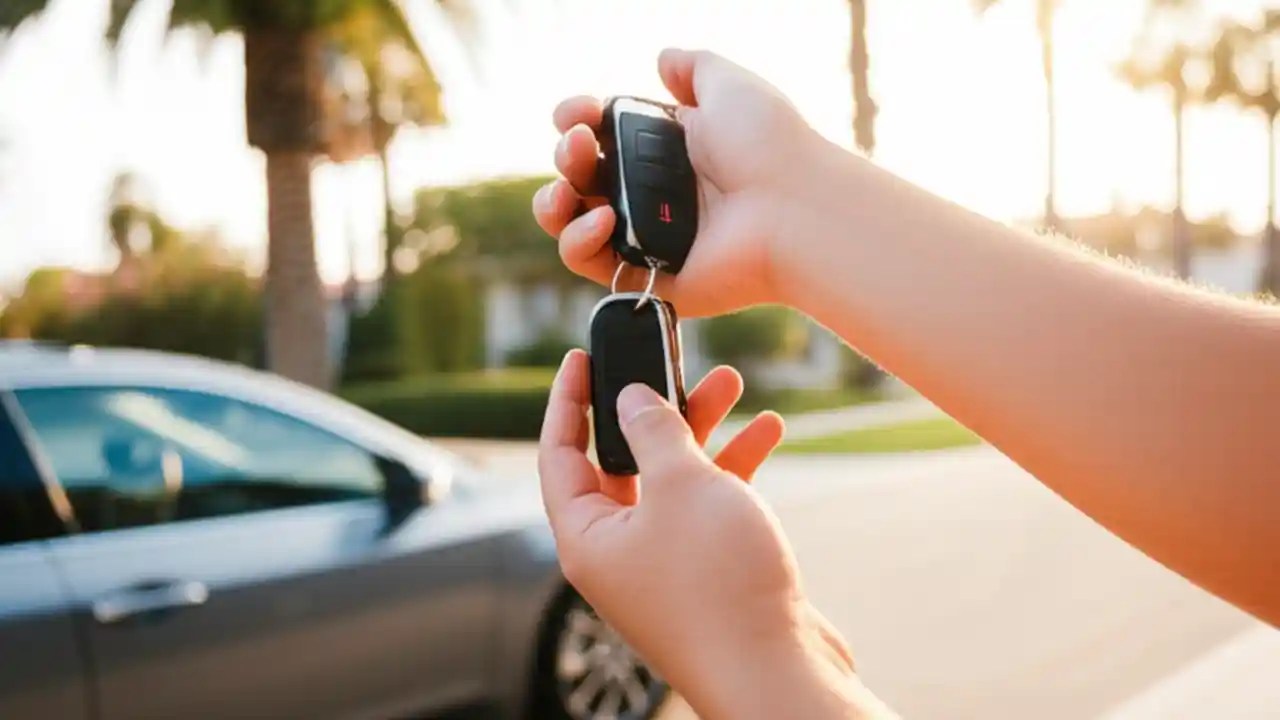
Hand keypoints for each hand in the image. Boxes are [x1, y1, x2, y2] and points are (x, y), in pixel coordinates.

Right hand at [532, 49, 827, 316]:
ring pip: (570, 224)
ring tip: (568, 189)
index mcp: (665, 150)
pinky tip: (599, 219)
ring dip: (552, 202)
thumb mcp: (730, 86)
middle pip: (577, 177)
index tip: (580, 112)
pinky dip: (577, 240)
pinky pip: (587, 263)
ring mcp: (645, 237)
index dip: (576, 119)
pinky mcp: (644, 276)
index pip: (599, 135)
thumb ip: (694, 67)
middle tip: (580, 143)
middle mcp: (652, 194)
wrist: (792, 206)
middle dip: (564, 154)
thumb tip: (663, 59)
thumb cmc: (768, 145)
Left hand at [539, 351, 870, 717]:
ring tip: (732, 385)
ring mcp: (664, 566)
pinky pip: (710, 508)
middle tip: (674, 365)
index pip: (559, 454)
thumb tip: (631, 398)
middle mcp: (618, 553)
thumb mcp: (682, 485)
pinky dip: (733, 469)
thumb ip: (653, 431)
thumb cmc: (720, 585)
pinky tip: (765, 434)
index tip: (579, 357)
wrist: (778, 671)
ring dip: (700, 432)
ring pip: (672, 481)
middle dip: (653, 409)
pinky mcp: (708, 574)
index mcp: (586, 537)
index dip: (567, 400)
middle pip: (623, 462)